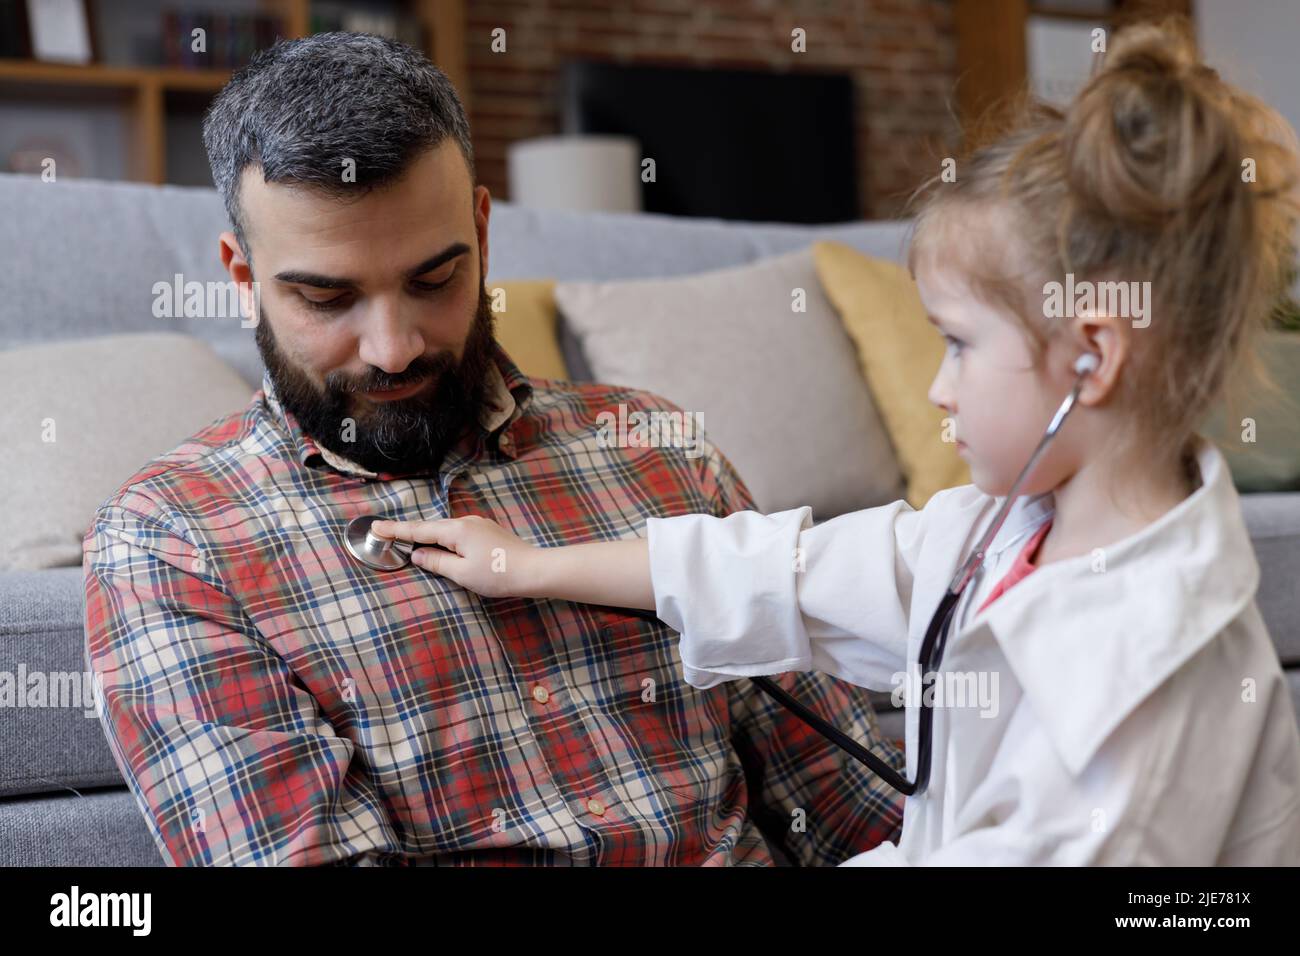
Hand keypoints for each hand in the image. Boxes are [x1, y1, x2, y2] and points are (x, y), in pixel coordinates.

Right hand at [369, 516, 539, 598]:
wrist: (535, 570)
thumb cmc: (498, 574)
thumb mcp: (461, 573)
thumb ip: (436, 562)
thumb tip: (418, 554)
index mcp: (456, 530)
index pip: (418, 529)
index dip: (395, 530)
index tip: (375, 526)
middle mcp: (466, 522)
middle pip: (431, 527)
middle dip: (409, 531)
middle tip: (386, 534)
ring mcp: (479, 525)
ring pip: (446, 530)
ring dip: (428, 536)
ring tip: (409, 542)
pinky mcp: (488, 532)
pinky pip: (458, 533)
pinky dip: (444, 539)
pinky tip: (442, 548)